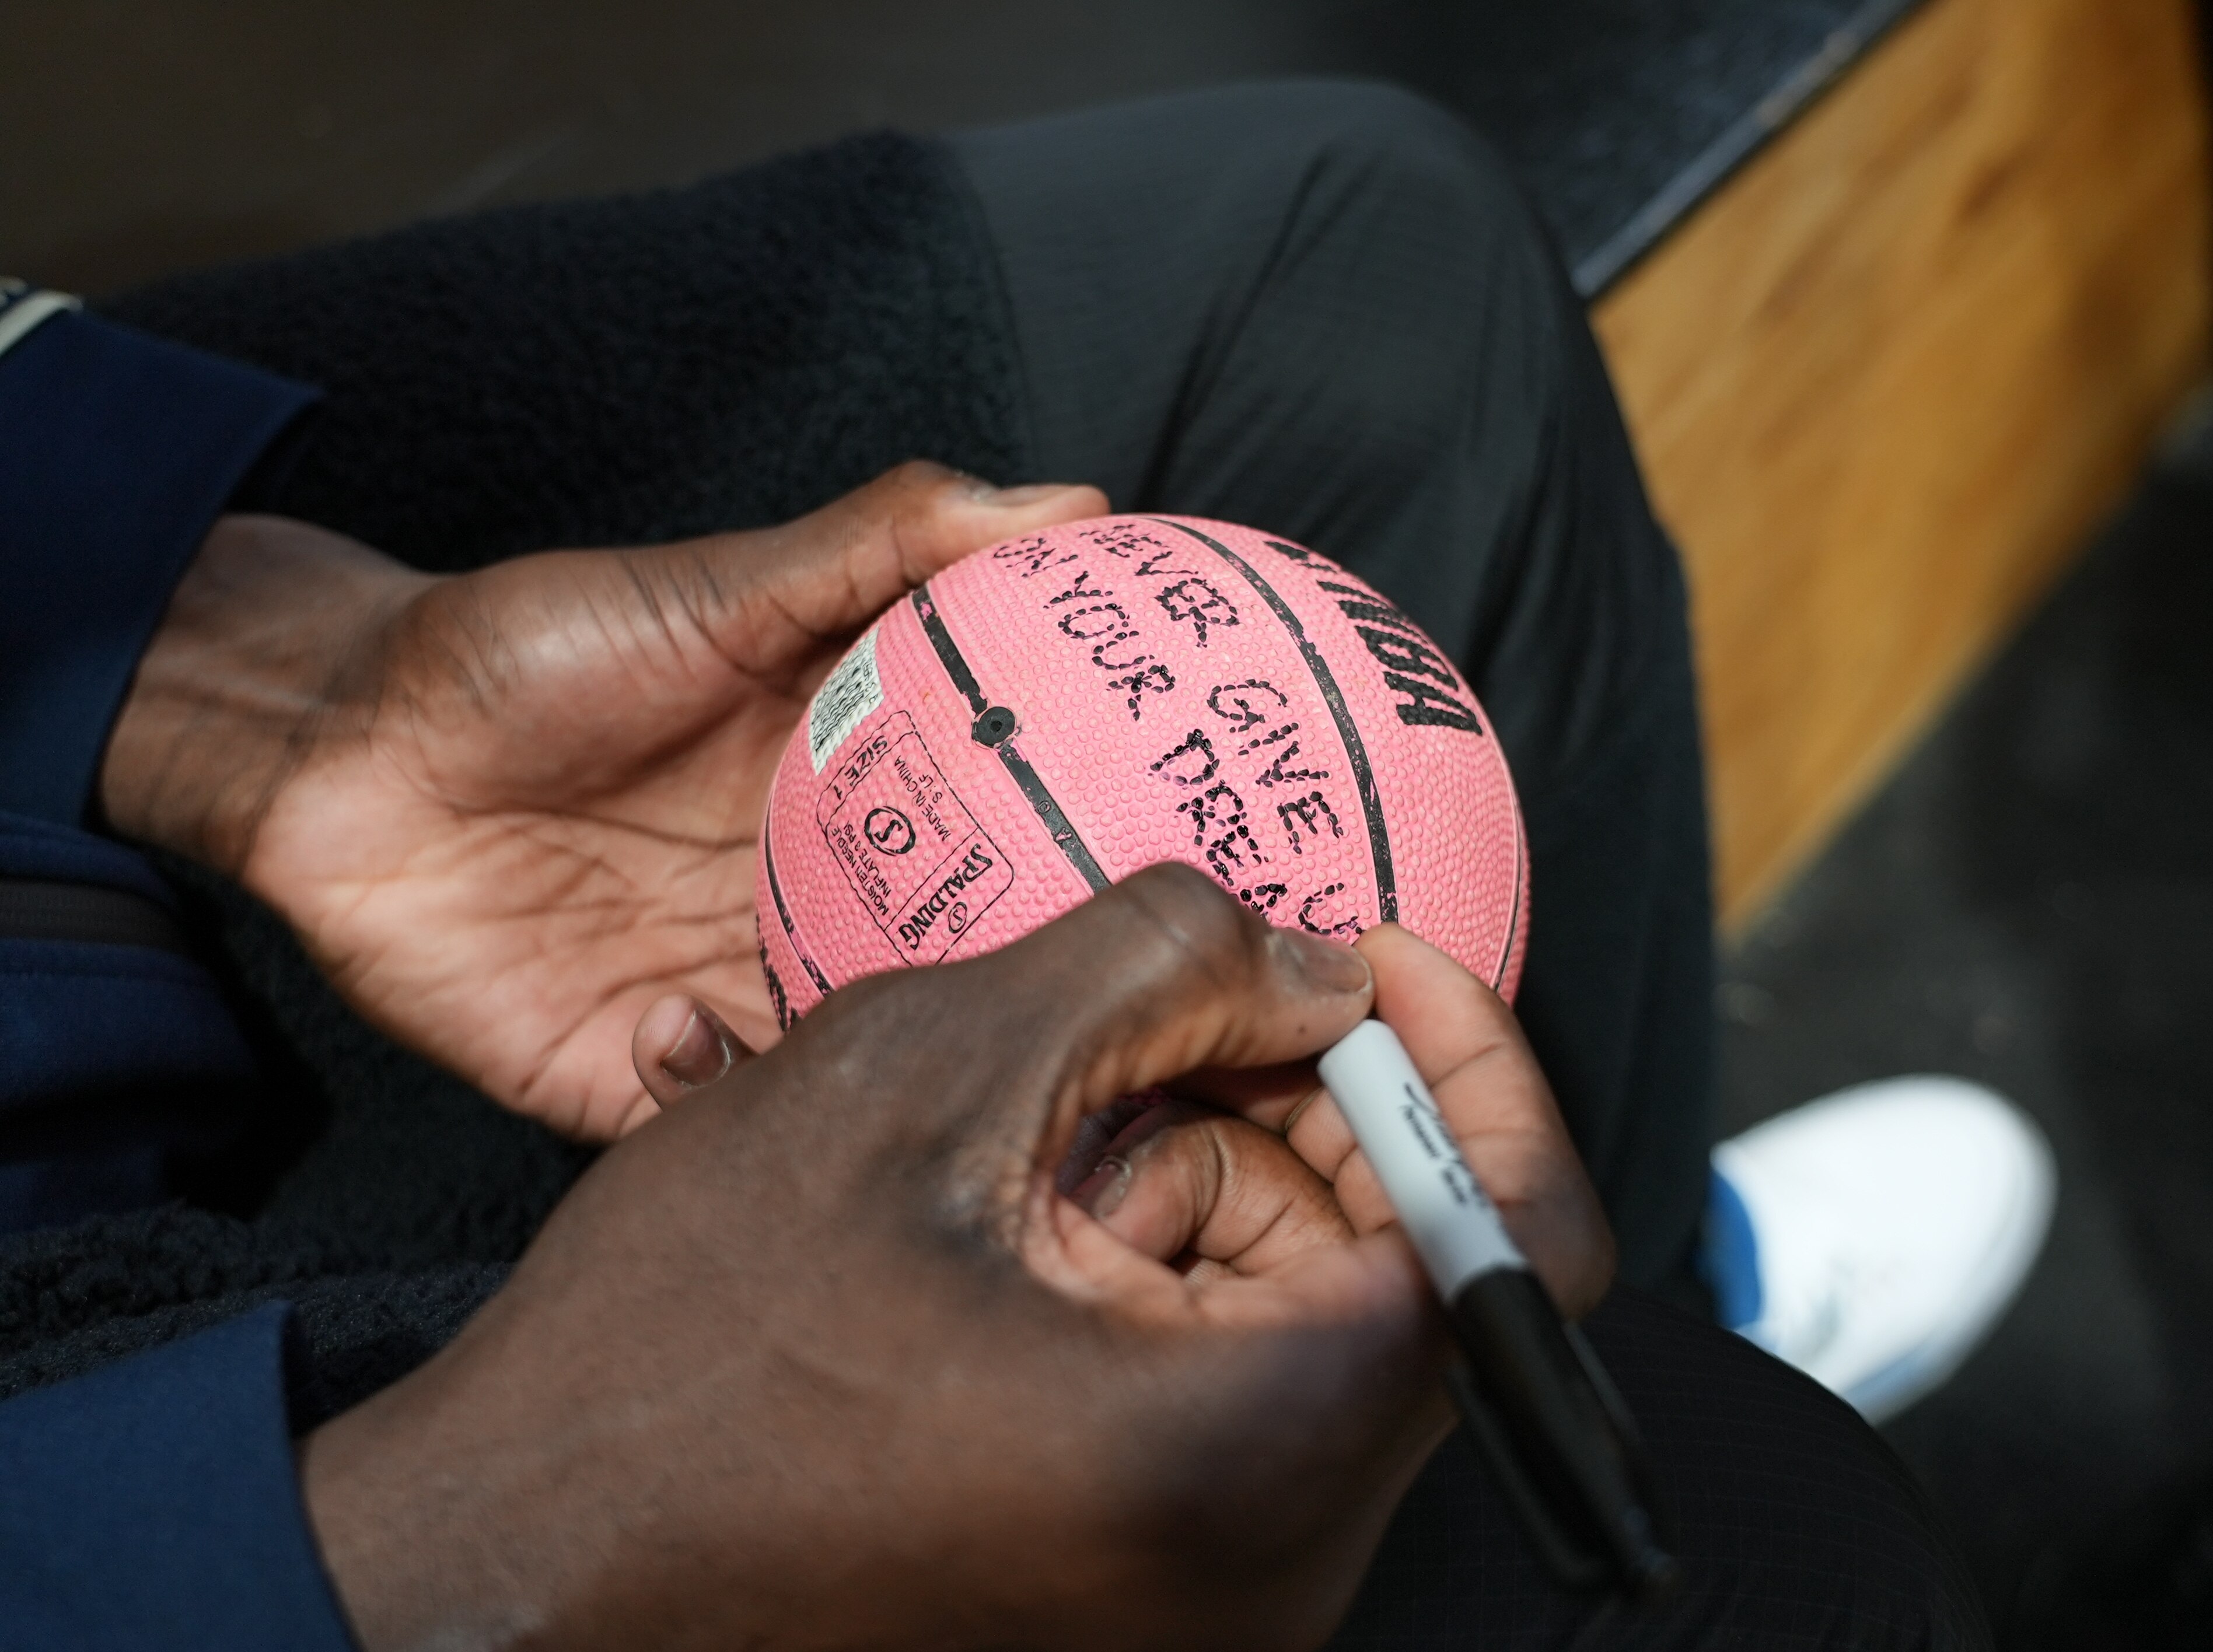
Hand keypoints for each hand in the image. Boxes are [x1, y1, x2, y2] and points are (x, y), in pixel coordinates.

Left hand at [100, 462, 1104, 1139]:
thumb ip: (885, 547)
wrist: (338, 747)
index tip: (1180, 896)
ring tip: (864, 1035)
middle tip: (1059, 1019)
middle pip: (956, 990)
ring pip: (853, 1076)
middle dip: (1012, 1016)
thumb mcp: (718, 587)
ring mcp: (731, 1005)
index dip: (1096, 887)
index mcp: (866, 814)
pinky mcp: (632, 1079)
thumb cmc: (529, 650)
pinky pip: (714, 1129)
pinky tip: (672, 1026)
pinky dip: (713, 1096)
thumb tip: (1072, 504)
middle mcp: (818, 919)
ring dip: (870, 1073)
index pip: (1016, 866)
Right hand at [297, 867, 1613, 1650]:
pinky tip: (1028, 1213)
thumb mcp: (918, 1071)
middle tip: (1185, 1004)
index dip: (1477, 1071)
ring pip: (1321, 1324)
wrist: (522, 1556)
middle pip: (1421, 1281)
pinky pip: (1237, 1387)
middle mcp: (1266, 1563)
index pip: (1520, 1254)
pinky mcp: (1145, 1573)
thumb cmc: (681, 1344)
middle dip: (1316, 1111)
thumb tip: (1321, 962)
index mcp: (1238, 1450)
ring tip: (1046, 1125)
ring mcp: (1210, 1588)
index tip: (1378, 967)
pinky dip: (1171, 1263)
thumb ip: (1161, 962)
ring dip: (1223, 1179)